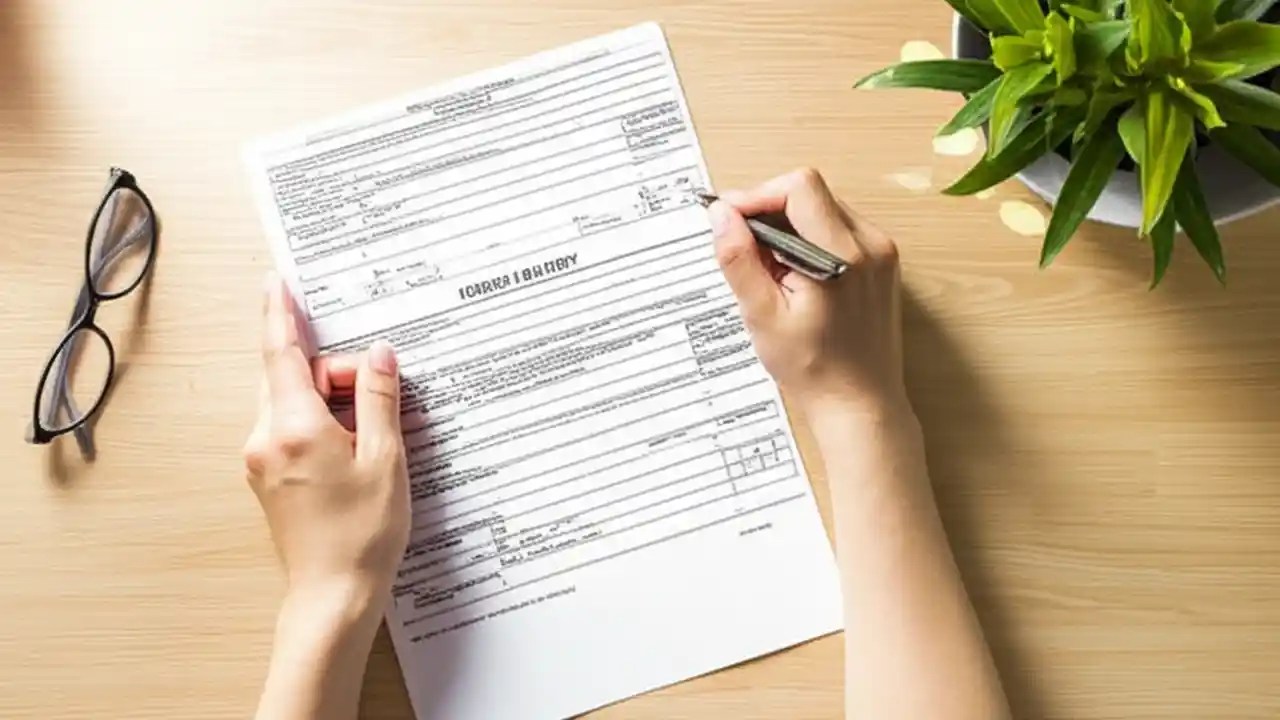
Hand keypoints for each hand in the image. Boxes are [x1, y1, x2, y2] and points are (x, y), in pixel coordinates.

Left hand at [242, 274, 410, 615]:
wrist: (333, 596)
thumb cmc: (363, 536)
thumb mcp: (385, 458)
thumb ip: (378, 398)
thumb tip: (379, 355)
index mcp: (293, 428)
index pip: (281, 353)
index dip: (281, 313)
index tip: (277, 282)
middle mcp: (265, 439)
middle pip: (292, 376)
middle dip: (335, 373)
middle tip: (379, 390)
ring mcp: (261, 460)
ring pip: (293, 403)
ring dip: (331, 401)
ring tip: (373, 431)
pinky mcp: (268, 477)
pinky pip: (291, 429)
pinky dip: (322, 424)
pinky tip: (356, 446)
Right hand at [709, 168, 904, 415]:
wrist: (860, 404)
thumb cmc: (815, 370)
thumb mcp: (762, 316)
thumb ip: (739, 259)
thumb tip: (720, 215)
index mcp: (843, 255)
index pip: (798, 188)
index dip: (757, 195)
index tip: (729, 218)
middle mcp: (870, 245)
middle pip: (811, 194)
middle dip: (770, 211)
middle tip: (744, 249)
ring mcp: (881, 253)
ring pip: (824, 209)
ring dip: (789, 226)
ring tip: (771, 271)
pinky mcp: (882, 263)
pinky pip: (839, 230)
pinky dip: (810, 240)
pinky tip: (795, 277)